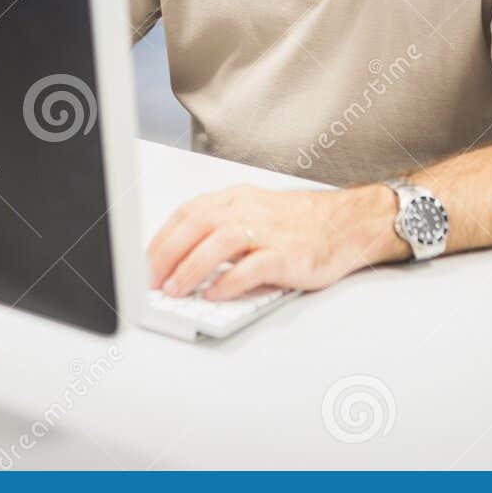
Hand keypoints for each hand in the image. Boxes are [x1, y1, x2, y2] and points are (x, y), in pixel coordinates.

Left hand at [146, 183, 402, 300]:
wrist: (347, 223)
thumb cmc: (298, 223)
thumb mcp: (253, 213)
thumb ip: (219, 230)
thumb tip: (180, 259)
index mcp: (236, 199)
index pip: (188, 214)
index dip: (161, 239)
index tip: (144, 263)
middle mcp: (249, 210)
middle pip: (197, 224)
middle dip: (167, 254)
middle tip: (150, 281)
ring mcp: (269, 232)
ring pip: (220, 242)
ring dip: (192, 267)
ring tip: (175, 290)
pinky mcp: (288, 255)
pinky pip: (253, 267)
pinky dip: (230, 281)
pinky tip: (215, 293)